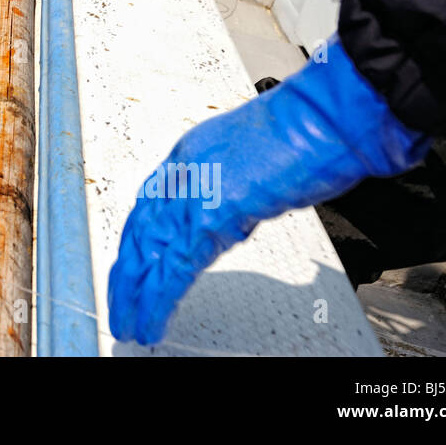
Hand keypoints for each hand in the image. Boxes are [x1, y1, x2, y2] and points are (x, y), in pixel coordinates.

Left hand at [107, 36, 430, 345]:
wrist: (325, 119)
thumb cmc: (305, 132)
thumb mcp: (255, 159)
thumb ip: (234, 190)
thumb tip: (231, 220)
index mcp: (190, 154)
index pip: (149, 207)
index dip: (138, 242)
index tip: (133, 267)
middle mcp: (183, 172)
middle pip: (139, 232)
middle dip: (127, 274)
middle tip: (120, 305)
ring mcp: (193, 193)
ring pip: (148, 255)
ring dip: (136, 295)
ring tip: (130, 324)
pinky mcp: (211, 217)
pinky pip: (173, 268)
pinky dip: (159, 299)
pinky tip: (153, 318)